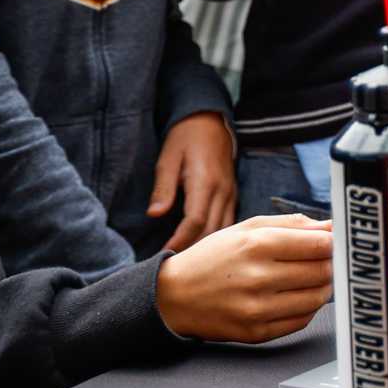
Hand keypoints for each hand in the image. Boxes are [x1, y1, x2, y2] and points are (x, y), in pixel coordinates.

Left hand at [152, 111, 237, 252]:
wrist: (210, 121)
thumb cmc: (185, 138)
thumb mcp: (168, 158)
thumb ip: (163, 187)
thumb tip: (154, 214)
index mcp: (205, 181)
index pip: (195, 220)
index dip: (181, 241)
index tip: (165, 255)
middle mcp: (223, 190)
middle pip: (212, 231)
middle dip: (194, 251)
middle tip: (175, 267)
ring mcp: (231, 193)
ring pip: (225, 230)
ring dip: (208, 248)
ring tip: (189, 264)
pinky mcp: (233, 195)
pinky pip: (229, 223)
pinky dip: (218, 239)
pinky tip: (205, 250)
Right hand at [155, 214, 332, 342]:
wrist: (174, 296)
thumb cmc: (214, 257)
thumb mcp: (247, 228)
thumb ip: (291, 224)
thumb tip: (330, 225)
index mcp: (257, 245)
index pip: (320, 244)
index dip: (333, 242)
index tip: (333, 241)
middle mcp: (258, 278)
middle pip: (322, 271)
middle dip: (329, 264)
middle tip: (324, 260)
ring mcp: (257, 309)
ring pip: (317, 298)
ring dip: (322, 287)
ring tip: (310, 278)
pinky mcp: (256, 333)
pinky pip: (302, 321)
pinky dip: (307, 308)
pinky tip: (295, 297)